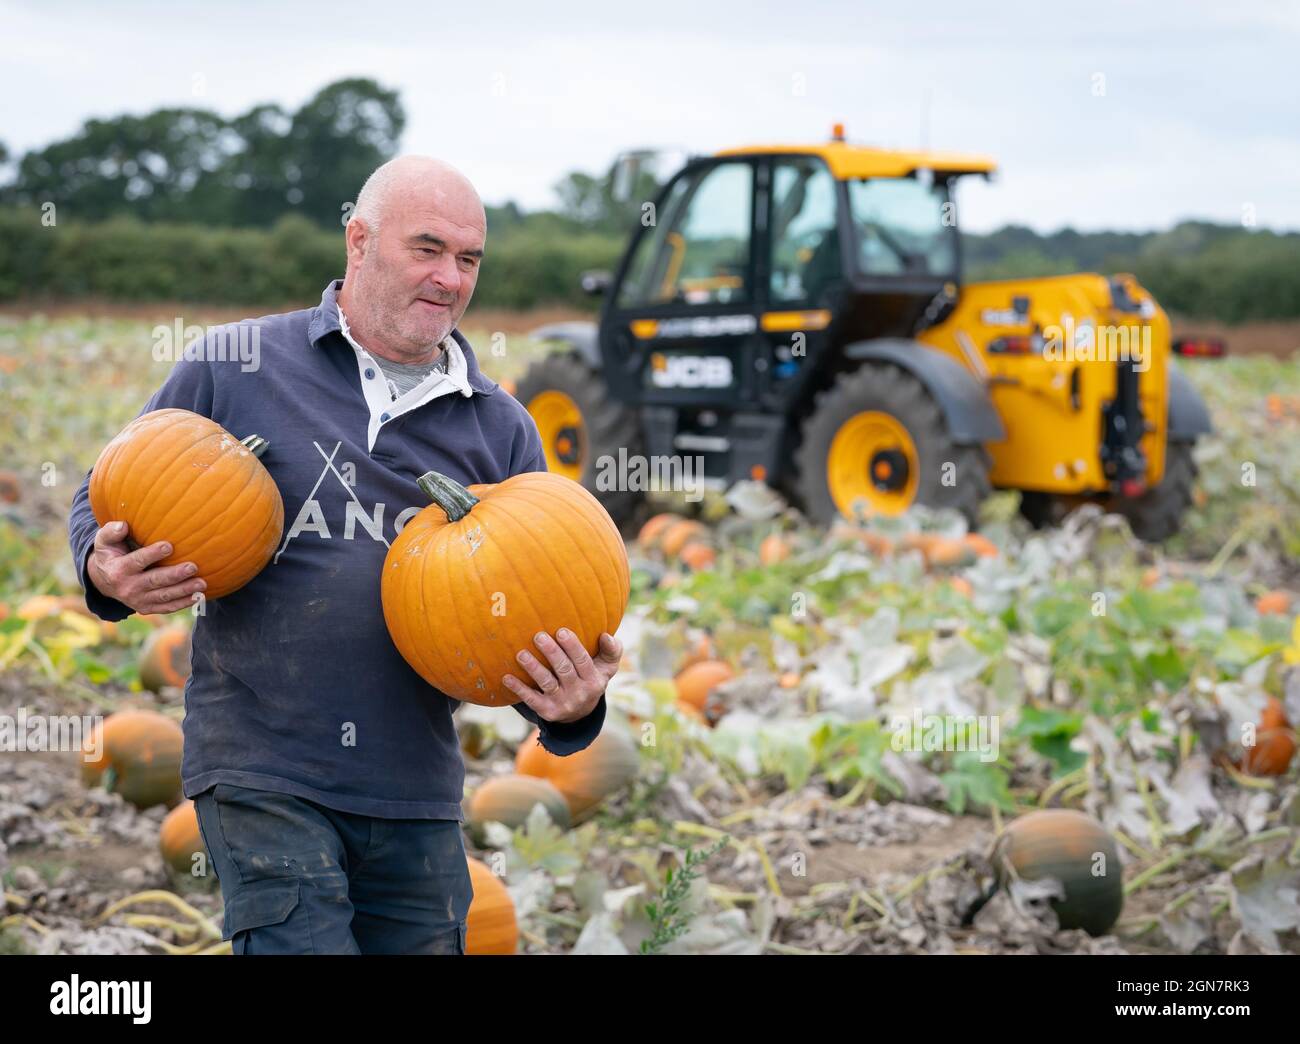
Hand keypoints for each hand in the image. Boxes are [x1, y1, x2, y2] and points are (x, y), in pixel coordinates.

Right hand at [86, 521, 205, 614]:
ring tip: (202, 583)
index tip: (169, 546)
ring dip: (184, 590)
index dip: (153, 554)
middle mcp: (128, 587)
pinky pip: (166, 607)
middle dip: (175, 575)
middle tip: (193, 567)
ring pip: (164, 596)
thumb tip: (123, 525)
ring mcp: (138, 600)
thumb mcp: (104, 542)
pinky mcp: (146, 608)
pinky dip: (182, 604)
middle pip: (155, 581)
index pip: (137, 561)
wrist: (104, 581)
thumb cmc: (110, 554)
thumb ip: (111, 532)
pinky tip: (198, 597)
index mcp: (118, 570)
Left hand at [504, 629, 621, 722]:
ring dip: (533, 668)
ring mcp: (562, 703)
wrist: (581, 713)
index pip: (583, 661)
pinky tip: (506, 678)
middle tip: (538, 636)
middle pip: (564, 670)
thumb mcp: (607, 667)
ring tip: (521, 653)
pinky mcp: (547, 711)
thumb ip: (612, 650)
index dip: (573, 646)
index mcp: (594, 680)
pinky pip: (531, 699)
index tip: (561, 631)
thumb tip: (606, 635)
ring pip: (547, 683)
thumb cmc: (592, 677)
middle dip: (552, 652)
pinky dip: (519, 688)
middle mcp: (579, 693)